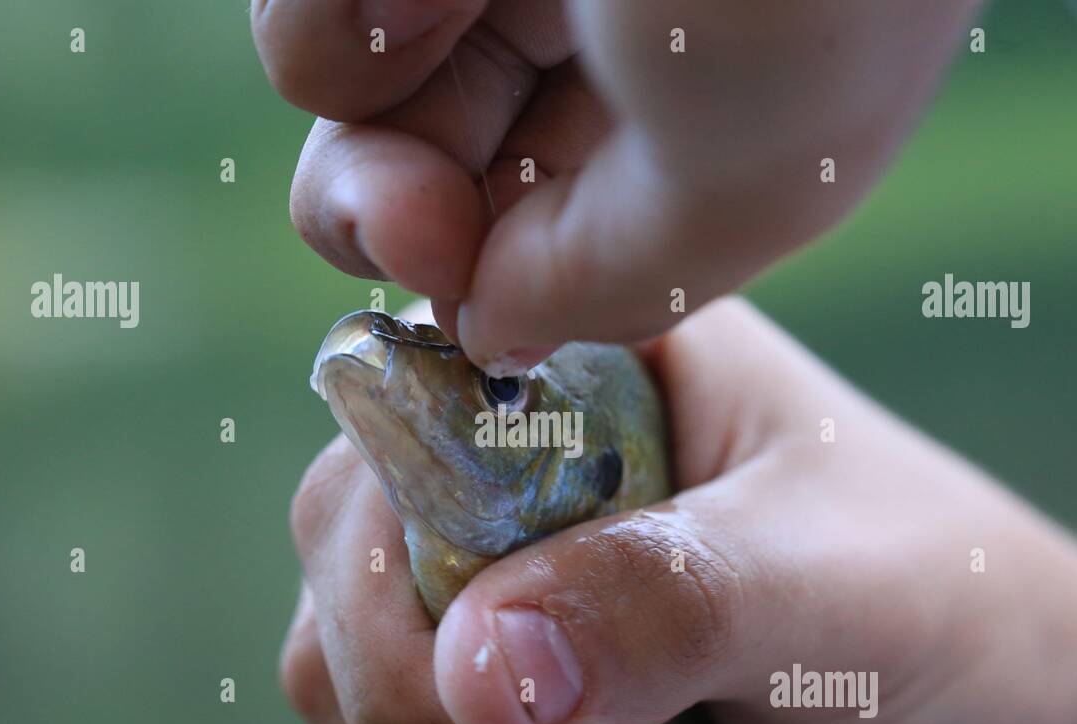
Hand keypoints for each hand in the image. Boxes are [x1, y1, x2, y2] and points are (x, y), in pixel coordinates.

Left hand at [252, 0, 980, 372]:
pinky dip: (331, 0)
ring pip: (359, 61)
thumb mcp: (745, 178)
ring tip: (416, 8)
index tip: (458, 296)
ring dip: (355, 76)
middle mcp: (610, 7)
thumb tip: (495, 336)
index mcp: (706, 94)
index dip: (490, 269)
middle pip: (439, 147)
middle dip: (399, 207)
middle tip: (401, 222)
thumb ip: (611, 283)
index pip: (556, 213)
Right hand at [285, 296, 1076, 723]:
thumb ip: (662, 601)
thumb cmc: (949, 602)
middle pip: (351, 602)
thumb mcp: (830, 581)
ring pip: (368, 722)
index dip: (397, 590)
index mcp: (578, 369)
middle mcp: (512, 474)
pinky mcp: (507, 703)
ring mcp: (499, 595)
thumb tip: (471, 674)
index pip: (388, 440)